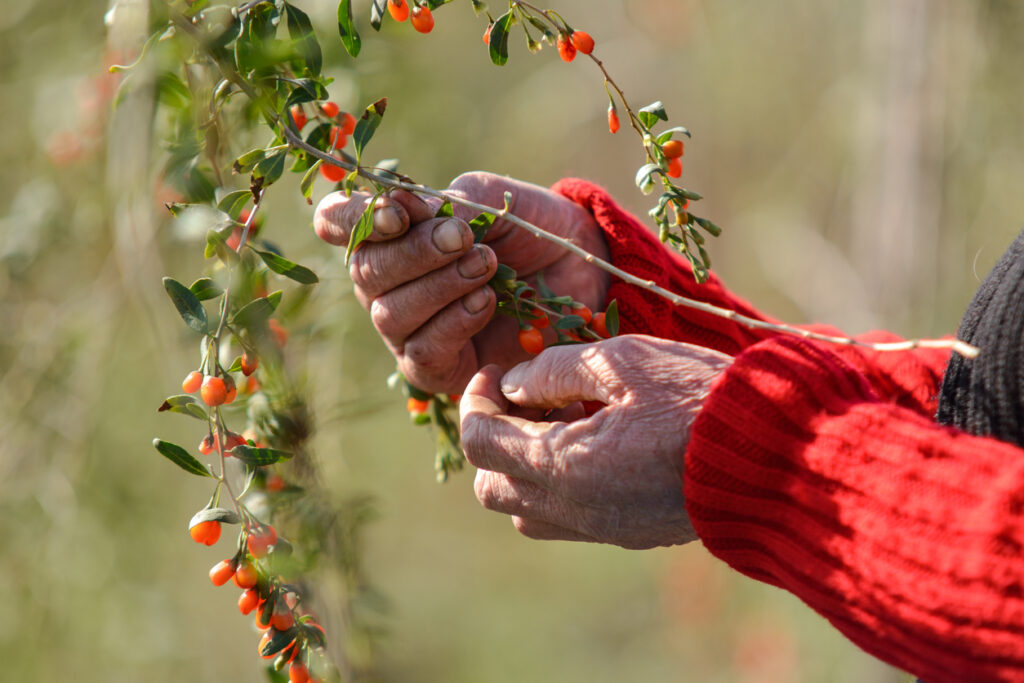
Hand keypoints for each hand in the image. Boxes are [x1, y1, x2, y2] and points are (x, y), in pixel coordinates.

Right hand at [313, 172, 609, 393]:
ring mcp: (409, 329)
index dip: (353, 217)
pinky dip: (453, 323)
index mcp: (391, 234)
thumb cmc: (533, 231)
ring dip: (438, 286)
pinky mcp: (439, 368)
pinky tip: (485, 301)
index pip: (336, 221)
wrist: (584, 274)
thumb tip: (412, 212)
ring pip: (390, 314)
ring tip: (485, 266)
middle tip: (463, 238)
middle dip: (414, 252)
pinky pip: (423, 352)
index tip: (398, 213)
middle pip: (365, 271)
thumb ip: (455, 199)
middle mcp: (389, 283)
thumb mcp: (499, 200)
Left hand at [459, 335, 732, 549]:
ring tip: (563, 420)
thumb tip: (512, 383)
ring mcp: (600, 527)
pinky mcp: (627, 533)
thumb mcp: (624, 362)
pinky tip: (596, 443)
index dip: (475, 400)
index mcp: (563, 464)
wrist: (774, 459)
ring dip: (525, 466)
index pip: (479, 442)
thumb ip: (554, 370)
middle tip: (527, 397)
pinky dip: (559, 484)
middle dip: (493, 439)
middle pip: (491, 486)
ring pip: (524, 510)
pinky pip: (566, 519)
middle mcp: (572, 508)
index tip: (497, 372)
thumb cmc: (699, 399)